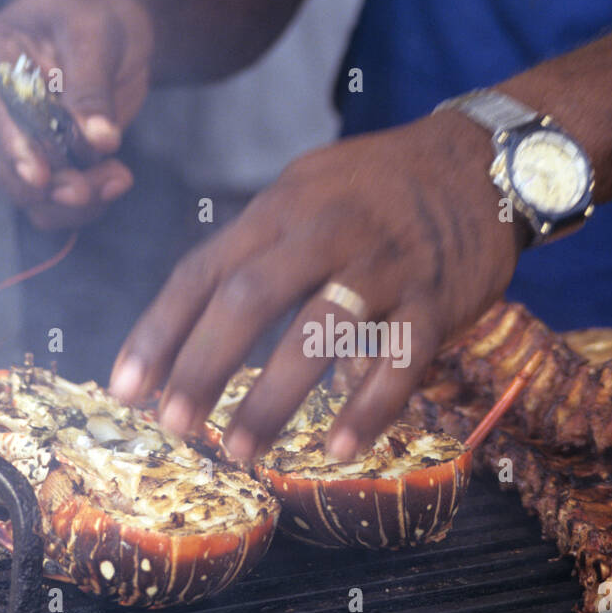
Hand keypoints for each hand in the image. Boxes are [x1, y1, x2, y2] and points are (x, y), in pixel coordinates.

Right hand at [0, 0, 152, 228]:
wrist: (110, 34)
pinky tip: (115, 180)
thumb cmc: (96, 18)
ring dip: (75, 199)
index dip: (14, 145)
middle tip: (112, 178)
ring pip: (26, 193)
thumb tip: (98, 140)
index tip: (38, 177)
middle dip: (56, 182)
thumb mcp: (97, 34)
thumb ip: (92, 88)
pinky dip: (82, 205)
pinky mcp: (32, 163)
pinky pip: (46, 204)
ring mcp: (3, 137)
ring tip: (120, 177)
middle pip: (4, 162)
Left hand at [109, 111, 527, 460]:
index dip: (161, 330)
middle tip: (175, 425)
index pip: (206, 270)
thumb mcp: (310, 190)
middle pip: (251, 298)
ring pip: (319, 332)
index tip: (126, 386)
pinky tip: (340, 449)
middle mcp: (328, 231)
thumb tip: (212, 329)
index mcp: (284, 206)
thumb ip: (262, 251)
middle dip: (204, 365)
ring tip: (241, 449)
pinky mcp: (437, 300)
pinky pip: (400, 360)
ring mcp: (385, 265)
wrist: (484, 163)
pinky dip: (369, 407)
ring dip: (274, 396)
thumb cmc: (380, 187)